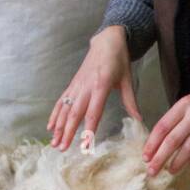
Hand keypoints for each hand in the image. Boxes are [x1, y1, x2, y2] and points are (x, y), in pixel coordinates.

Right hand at [48, 25, 141, 151]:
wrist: (106, 41)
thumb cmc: (119, 60)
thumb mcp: (127, 79)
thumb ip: (131, 101)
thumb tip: (139, 119)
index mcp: (101, 86)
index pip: (93, 112)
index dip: (88, 129)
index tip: (84, 145)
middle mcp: (85, 87)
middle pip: (74, 114)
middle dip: (66, 132)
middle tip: (61, 148)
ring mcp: (77, 86)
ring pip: (65, 109)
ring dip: (58, 126)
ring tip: (54, 142)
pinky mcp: (72, 85)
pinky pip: (61, 101)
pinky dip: (55, 114)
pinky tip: (50, 127)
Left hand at [142, 76, 189, 176]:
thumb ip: (179, 118)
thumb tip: (161, 142)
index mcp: (186, 103)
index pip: (163, 125)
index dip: (152, 143)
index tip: (146, 156)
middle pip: (173, 139)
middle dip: (160, 157)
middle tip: (152, 170)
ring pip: (189, 147)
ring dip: (178, 162)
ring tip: (171, 170)